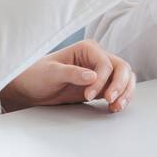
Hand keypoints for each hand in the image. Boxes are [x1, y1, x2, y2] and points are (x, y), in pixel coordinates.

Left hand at [0, 39, 135, 112]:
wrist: (31, 88)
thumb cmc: (37, 75)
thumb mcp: (51, 73)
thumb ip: (71, 73)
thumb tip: (92, 76)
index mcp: (87, 49)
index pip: (105, 63)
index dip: (101, 80)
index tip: (88, 96)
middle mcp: (97, 57)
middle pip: (121, 68)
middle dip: (120, 85)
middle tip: (111, 101)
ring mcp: (100, 72)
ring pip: (125, 78)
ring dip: (125, 92)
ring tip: (116, 107)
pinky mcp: (100, 85)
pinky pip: (119, 89)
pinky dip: (122, 97)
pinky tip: (114, 107)